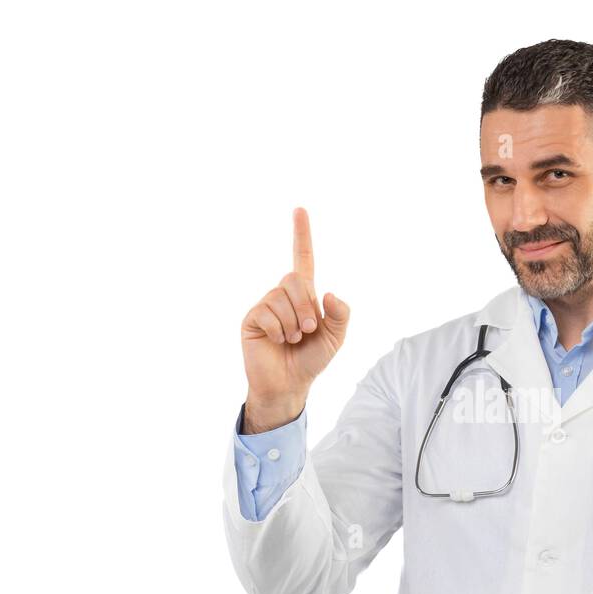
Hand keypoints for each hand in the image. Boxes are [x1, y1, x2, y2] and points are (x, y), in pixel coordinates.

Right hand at [240, 207, 350, 430]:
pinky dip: (279, 330)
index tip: (299, 209)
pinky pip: (268, 313)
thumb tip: (329, 293)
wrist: (289, 383)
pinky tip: (277, 341)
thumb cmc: (311, 359)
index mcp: (304, 294)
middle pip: (294, 279)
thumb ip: (340, 315)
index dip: (302, 235)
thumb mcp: (336, 337)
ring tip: (291, 339)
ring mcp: (265, 304)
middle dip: (306, 306)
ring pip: (281, 297)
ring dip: (293, 323)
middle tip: (307, 330)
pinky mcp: (252, 318)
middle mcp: (282, 294)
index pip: (302, 258)